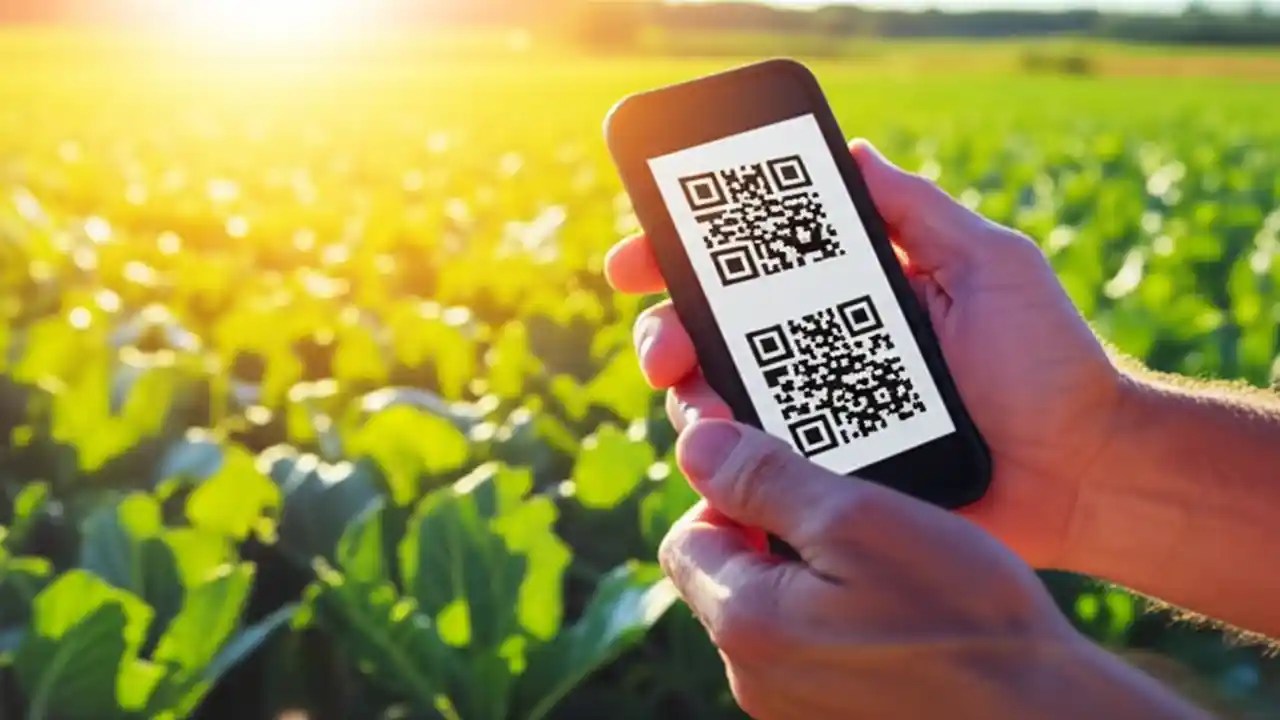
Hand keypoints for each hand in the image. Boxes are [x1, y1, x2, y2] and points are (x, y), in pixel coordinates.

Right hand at [606, 140, 1124, 568]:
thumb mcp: (989, 263)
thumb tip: (852, 151)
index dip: (685, 257)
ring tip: (697, 407)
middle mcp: (819, 357)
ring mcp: (818, 422)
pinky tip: (715, 459)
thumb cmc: (1047, 363)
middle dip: (666, 331)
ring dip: (686, 398)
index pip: (749, 271)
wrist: (1085, 472)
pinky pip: (754, 473)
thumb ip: (918, 211)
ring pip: (715, 404)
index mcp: (848, 299)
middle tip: (662, 346)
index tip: (643, 252)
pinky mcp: (825, 482)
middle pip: (710, 336)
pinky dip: (720, 464)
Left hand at [662, 421, 1203, 719]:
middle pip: (725, 576)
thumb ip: (765, 480)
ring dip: (807, 576)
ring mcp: (793, 709)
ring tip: (882, 559)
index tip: (795, 477)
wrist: (1046, 718)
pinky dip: (836, 619)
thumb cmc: (964, 618)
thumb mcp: (860, 520)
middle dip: (770, 534)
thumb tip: (694, 444)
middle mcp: (754, 678)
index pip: (686, 536)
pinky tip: (898, 608)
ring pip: (770, 613)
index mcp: (744, 623)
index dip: (730, 493)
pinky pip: (809, 653)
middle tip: (846, 510)